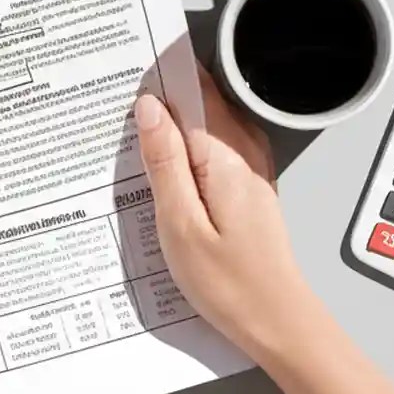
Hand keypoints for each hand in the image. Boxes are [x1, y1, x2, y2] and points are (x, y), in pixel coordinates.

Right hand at [134, 69, 316, 360]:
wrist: (278, 322)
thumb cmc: (229, 284)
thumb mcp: (180, 225)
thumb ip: (164, 163)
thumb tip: (149, 107)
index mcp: (225, 156)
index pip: (189, 94)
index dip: (156, 79)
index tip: (122, 71)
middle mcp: (244, 153)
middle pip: (200, 104)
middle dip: (160, 97)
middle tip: (115, 99)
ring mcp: (251, 170)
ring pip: (206, 126)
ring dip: (171, 123)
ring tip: (130, 128)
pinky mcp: (248, 189)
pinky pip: (213, 151)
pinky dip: (186, 148)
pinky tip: (164, 164)